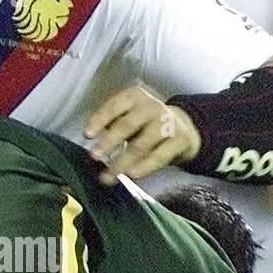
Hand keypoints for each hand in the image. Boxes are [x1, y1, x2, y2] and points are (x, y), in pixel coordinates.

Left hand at [84, 86, 201, 184]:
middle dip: (109, 142)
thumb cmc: (145, 123)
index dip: (99, 120)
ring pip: (141, 145)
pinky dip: (144, 167)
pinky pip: (159, 156)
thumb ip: (112, 124)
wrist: (185, 127)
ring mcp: (168, 123)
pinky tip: (132, 175)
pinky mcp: (180, 140)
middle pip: (127, 125)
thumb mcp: (129, 115)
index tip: (87, 135)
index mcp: (134, 97)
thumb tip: (92, 143)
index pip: (114, 106)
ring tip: (108, 176)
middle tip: (94, 156)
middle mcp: (151, 106)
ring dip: (122, 162)